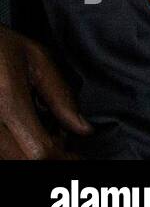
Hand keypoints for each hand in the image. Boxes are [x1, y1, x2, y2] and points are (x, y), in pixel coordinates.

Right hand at [0, 24, 90, 158]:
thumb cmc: (0, 45)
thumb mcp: (37, 59)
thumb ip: (61, 95)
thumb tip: (83, 128)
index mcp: (9, 102)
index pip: (39, 150)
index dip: (63, 158)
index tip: (79, 155)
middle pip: (23, 161)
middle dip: (50, 157)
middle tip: (65, 143)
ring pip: (8, 159)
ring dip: (33, 154)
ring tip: (49, 135)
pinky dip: (17, 149)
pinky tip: (29, 133)